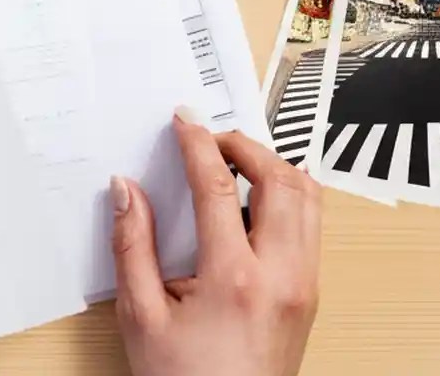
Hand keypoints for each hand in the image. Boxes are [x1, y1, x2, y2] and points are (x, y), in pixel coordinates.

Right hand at [111, 108, 321, 375]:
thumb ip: (132, 246)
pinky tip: (261, 198)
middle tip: (212, 139)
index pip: (220, 187)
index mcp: (235, 279)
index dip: (198, 144)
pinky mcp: (311, 294)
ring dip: (275, 167)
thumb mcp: (140, 317)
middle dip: (245, 146)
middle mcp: (282, 276)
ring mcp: (304, 284)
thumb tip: (126, 191)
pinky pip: (313, 225)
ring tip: (237, 161)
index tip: (185, 121)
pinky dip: (291, 196)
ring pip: (308, 198)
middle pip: (280, 179)